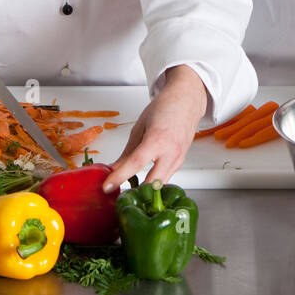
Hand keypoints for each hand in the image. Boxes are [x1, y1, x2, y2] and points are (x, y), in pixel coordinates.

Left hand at [102, 66, 207, 192]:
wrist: (186, 101)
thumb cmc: (165, 108)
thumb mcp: (140, 126)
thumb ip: (128, 151)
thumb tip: (114, 168)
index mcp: (157, 139)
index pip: (135, 164)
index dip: (119, 177)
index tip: (108, 187)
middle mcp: (171, 151)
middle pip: (152, 183)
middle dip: (136, 193)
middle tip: (120, 193)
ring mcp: (178, 158)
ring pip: (160, 185)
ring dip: (146, 189)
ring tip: (131, 187)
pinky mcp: (181, 162)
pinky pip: (166, 177)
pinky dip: (155, 181)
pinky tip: (146, 178)